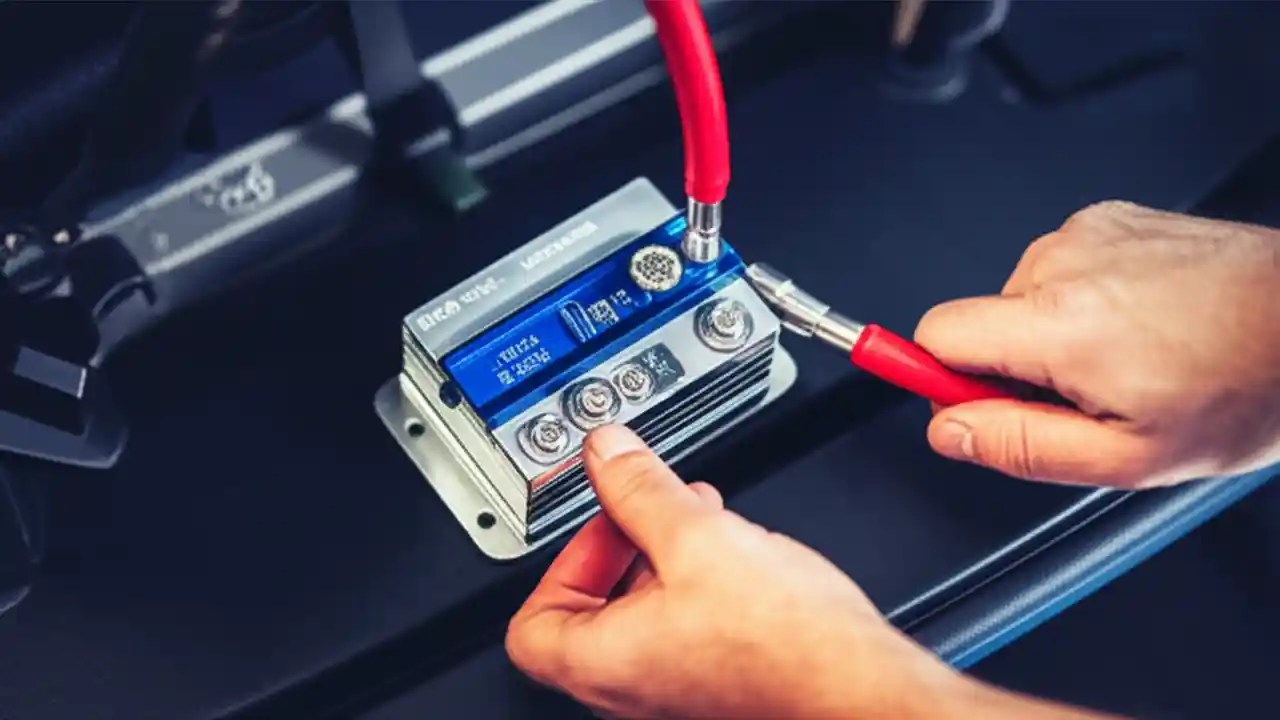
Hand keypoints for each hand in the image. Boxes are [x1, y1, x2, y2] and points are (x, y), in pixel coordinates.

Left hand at [506, 426, 1105, 718]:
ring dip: (660, 555)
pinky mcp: (718, 682)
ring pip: (641, 616)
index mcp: (604, 663)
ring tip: (696, 514)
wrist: (865, 689)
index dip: (557, 562)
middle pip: (587, 613)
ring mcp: (676, 692)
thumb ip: (639, 487)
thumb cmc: (789, 646)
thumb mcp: (697, 536)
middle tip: (644, 507)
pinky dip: (693, 580)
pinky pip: (683, 627)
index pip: (531, 624)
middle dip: (618, 544)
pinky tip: (732, 547)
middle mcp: (632, 689)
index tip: (595, 519)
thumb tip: (606, 453)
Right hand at [915, 201, 1279, 488]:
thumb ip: (1019, 444)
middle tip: (1084, 398)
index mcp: (1060, 323)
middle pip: (981, 321)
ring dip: (1053, 333)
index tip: (947, 396)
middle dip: (1013, 366)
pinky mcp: (1115, 218)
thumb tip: (948, 430)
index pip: (936, 334)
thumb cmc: (1247, 387)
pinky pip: (1062, 268)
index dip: (934, 374)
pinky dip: (1086, 300)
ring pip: (1023, 297)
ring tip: (1130, 358)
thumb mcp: (1128, 457)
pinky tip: (1142, 324)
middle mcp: (1066, 261)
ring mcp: (1092, 232)